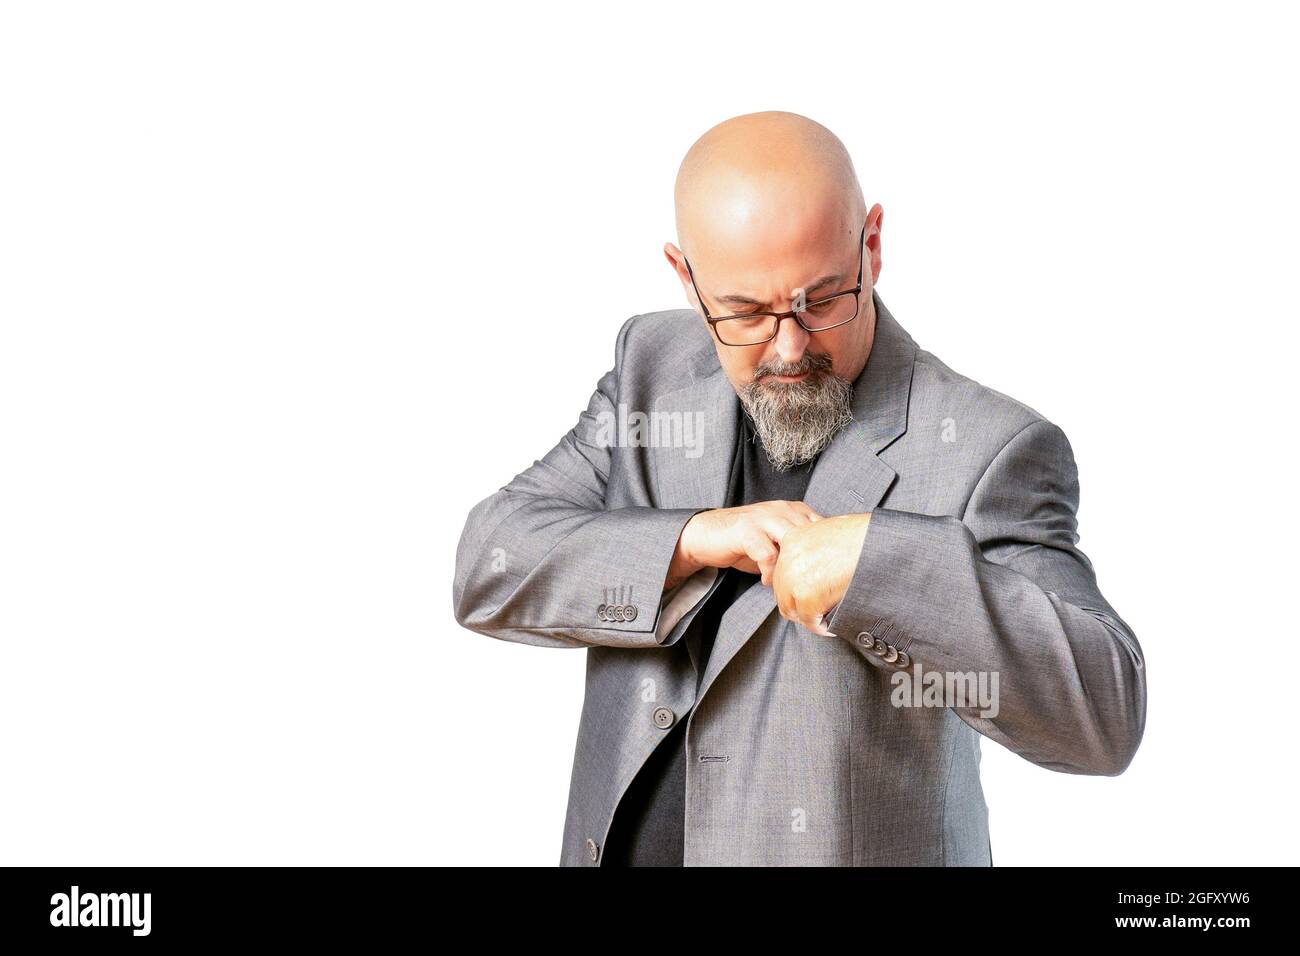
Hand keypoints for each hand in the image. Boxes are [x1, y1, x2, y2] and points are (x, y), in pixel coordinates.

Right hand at [668, 501, 823, 588]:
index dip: (826, 551)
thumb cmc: (745, 541)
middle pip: (811, 536)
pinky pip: (768, 554)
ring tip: (785, 582)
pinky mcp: (747, 531)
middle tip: (805, 583)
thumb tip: (824, 568)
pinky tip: (765, 579)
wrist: (706, 535)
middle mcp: (781, 509)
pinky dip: (769, 571)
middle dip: (811, 562)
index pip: (823, 527)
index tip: (822, 572)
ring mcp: (764, 518)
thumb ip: (798, 547)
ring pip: (792, 542)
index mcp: (793, 509)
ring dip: (790, 567)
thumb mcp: (777, 540)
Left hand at [771, 513, 871, 635]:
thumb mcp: (830, 534)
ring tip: (825, 620)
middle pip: (782, 591)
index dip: (796, 587)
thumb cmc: (864, 536)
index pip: (783, 571)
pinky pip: (809, 621)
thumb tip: (814, 571)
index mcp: (793, 539)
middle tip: (817, 613)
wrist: (880, 543)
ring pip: (792, 609)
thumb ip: (814, 550)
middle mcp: (788, 557)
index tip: (811, 596)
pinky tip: (832, 626)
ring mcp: (794, 577)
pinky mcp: (806, 596)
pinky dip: (821, 627)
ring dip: (808, 617)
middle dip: (799, 605)